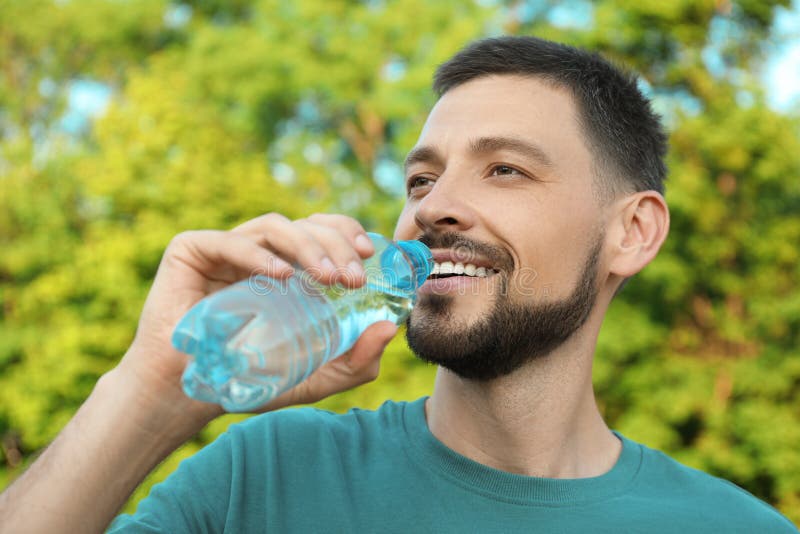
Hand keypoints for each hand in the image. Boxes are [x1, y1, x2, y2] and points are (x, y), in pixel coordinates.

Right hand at [118, 213, 396, 430]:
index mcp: (287, 267)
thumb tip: (390, 329)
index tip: (372, 256)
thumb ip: (355, 360)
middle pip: (306, 225)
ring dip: (309, 246)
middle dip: (337, 244)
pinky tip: (280, 275)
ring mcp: (225, 248)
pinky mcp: (191, 250)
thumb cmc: (248, 380)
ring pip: (275, 225)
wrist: (186, 396)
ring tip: (328, 278)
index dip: (349, 233)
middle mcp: (259, 252)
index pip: (323, 232)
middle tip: (355, 278)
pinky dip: (258, 254)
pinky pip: (229, 240)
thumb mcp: (314, 375)